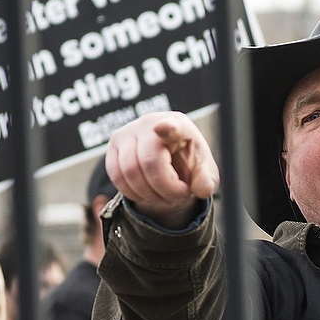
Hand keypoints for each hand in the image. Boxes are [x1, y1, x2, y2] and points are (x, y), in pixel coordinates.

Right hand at [105, 112, 218, 229]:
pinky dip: (131, 192)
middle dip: (164, 188)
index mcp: (179, 125)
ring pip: (129, 172)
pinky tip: (146, 195)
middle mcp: (149, 123)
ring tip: (164, 197)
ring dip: (148, 194)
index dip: (167, 127)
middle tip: (178, 197)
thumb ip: (207, 181)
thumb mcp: (205, 173)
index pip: (171, 126)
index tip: (163, 128)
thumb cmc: (189, 163)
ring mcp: (127, 133)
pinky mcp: (113, 146)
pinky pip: (116, 176)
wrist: (168, 159)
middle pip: (149, 162)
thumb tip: (203, 188)